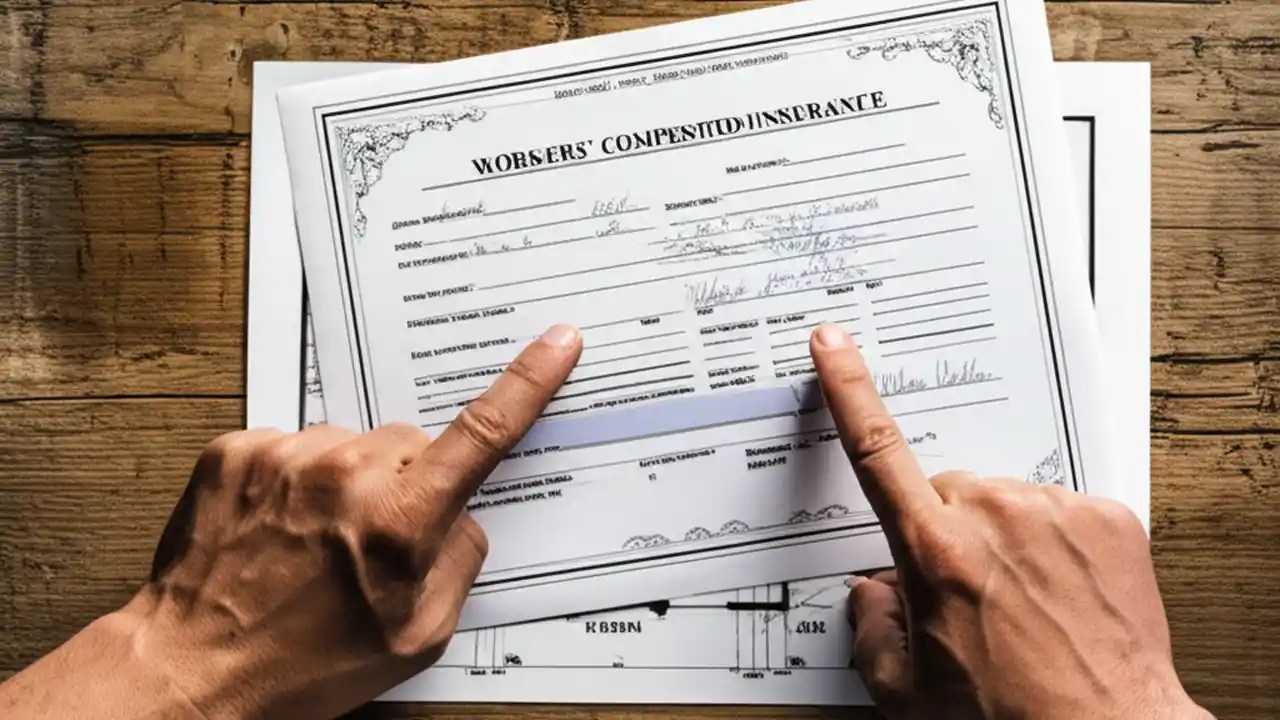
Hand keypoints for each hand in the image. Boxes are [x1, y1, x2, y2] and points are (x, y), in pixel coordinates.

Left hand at [0, 324, 581, 719]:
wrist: (193, 670)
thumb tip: (461, 514)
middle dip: (405, 480)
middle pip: (408, 442)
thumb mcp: (417, 636)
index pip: (482, 434)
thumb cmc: (305, 665)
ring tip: (314, 540)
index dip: (528, 383)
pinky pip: (293, 444)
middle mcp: (343, 476)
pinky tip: (279, 526)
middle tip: (372, 540)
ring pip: (349, 442)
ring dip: (346, 479)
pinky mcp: (236, 451)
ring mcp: (284, 457)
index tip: (557, 343)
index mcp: (399, 522)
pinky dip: (295, 478)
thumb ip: (459, 562)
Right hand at [808, 323, 1210, 719]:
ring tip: (1023, 605)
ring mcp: (1056, 512)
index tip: (834, 347)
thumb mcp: (903, 690)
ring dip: (1004, 540)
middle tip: (968, 597)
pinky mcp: (1107, 519)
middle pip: (947, 492)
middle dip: (946, 532)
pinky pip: (1061, 513)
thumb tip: (874, 595)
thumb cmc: (1010, 719)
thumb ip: (869, 627)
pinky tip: (1060, 595)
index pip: (876, 451)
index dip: (848, 390)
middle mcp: (994, 518)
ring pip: (1006, 503)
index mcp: (933, 550)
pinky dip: (1055, 546)